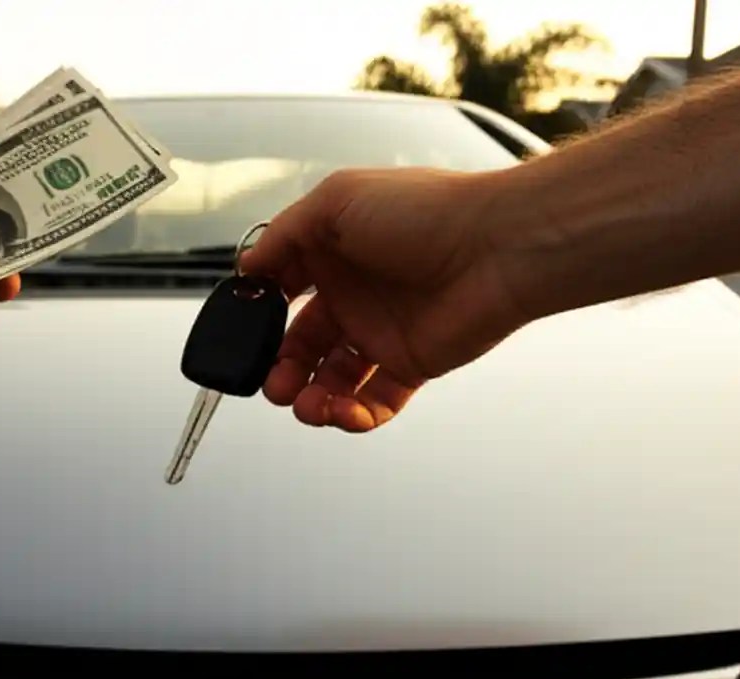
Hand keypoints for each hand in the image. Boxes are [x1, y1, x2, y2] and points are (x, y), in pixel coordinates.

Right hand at [239, 168, 531, 432]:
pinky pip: (374, 402)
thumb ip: (284, 233)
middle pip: (301, 343)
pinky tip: (342, 413)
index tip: (244, 330)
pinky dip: (353, 416)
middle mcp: (355, 292)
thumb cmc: (425, 212)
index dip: (260, 312)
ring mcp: (382, 331)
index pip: (282, 289)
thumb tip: (248, 266)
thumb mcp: (336, 201)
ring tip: (305, 405)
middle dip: (280, 368)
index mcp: (333, 251)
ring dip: (311, 398)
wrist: (496, 248)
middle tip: (273, 383)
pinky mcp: (411, 364)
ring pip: (332, 378)